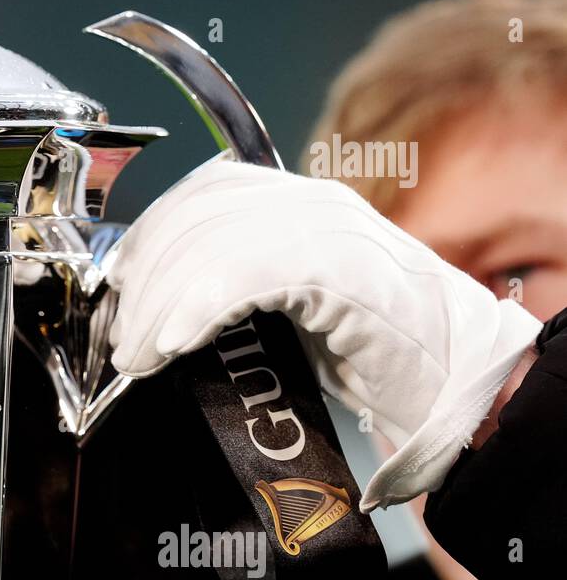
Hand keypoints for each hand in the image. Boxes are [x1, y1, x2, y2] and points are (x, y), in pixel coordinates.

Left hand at [108, 155, 540, 508]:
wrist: (461, 383)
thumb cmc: (379, 353)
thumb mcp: (291, 308)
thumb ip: (236, 290)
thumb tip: (156, 310)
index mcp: (297, 202)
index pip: (200, 196)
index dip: (148, 241)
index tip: (120, 291)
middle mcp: (310, 202)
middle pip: (194, 219)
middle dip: (143, 284)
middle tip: (123, 342)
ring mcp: (328, 227)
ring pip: (208, 246)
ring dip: (157, 308)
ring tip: (139, 357)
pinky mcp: (340, 266)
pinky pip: (243, 276)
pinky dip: (193, 311)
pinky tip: (170, 345)